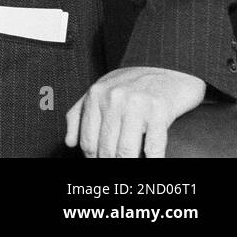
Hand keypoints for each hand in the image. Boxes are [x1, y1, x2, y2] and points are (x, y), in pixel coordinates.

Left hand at [66, 66, 205, 157]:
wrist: (166, 67)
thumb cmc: (131, 84)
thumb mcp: (100, 92)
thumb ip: (79, 115)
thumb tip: (70, 143)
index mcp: (95, 96)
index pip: (88, 139)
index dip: (92, 158)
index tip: (98, 162)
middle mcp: (113, 99)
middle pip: (106, 148)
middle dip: (109, 163)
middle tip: (114, 170)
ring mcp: (136, 105)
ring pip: (126, 151)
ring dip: (127, 165)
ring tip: (129, 169)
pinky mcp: (159, 111)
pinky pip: (153, 147)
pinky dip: (152, 161)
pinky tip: (150, 163)